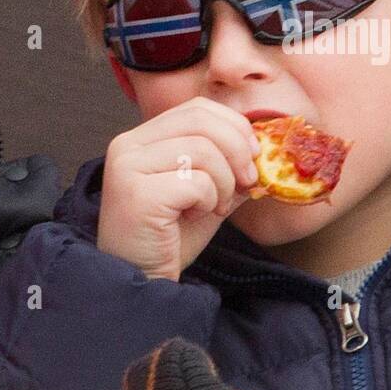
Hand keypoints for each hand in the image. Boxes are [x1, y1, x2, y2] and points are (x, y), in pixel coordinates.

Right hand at [97, 97, 261, 281]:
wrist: (143, 281)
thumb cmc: (172, 237)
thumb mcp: (208, 192)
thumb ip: (229, 166)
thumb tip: (263, 149)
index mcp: (143, 138)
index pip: (197, 108)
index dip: (233, 125)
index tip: (254, 155)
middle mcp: (128, 144)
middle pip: (201, 121)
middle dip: (237, 150)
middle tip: (248, 181)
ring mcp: (127, 166)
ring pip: (202, 150)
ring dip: (224, 182)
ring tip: (215, 206)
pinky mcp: (136, 193)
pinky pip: (195, 182)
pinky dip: (209, 200)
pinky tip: (196, 216)